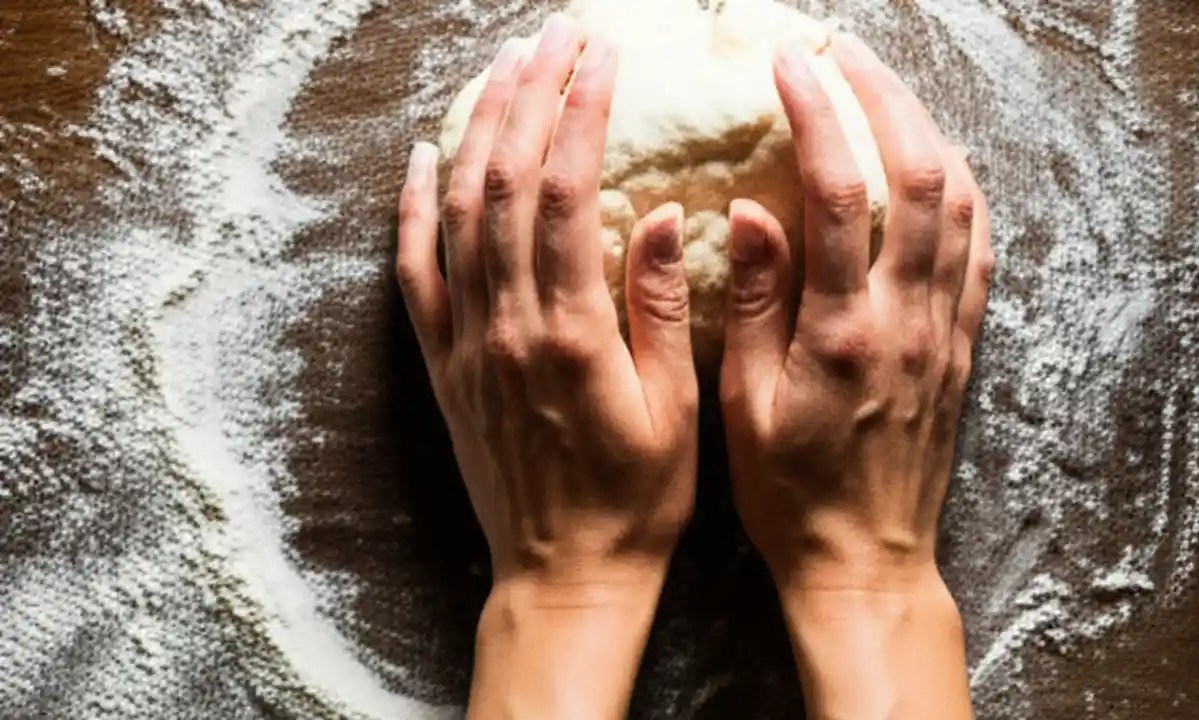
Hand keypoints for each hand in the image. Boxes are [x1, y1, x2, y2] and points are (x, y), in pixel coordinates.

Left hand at [396, 15, 697, 719]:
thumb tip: (662, 213)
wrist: (565, 575)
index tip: (602, 58)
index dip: (581, 114)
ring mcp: (465, 347)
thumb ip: (660, 306)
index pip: (568, 195)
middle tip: (555, 37)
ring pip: (457, 215)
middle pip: (505, 185)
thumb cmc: (637, 501)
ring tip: (503, 70)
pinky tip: (422, 159)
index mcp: (571, 334)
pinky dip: (412, 211)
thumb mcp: (676, 407)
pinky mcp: (444, 369)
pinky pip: (415, 275)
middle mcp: (505, 329)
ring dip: (478, 133)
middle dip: (528, 98)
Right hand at [719, 37, 992, 718]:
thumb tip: (752, 211)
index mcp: (846, 332)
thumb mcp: (747, 403)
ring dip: (926, 129)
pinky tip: (935, 164)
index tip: (786, 65)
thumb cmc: (792, 493)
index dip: (817, 113)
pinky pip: (981, 246)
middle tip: (841, 53)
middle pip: (922, 173)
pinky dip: (962, 188)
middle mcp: (910, 319)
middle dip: (883, 96)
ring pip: (962, 200)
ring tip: (884, 89)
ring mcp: (947, 330)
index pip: (842, 191)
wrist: (864, 558)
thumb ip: (755, 302)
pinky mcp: (963, 345)